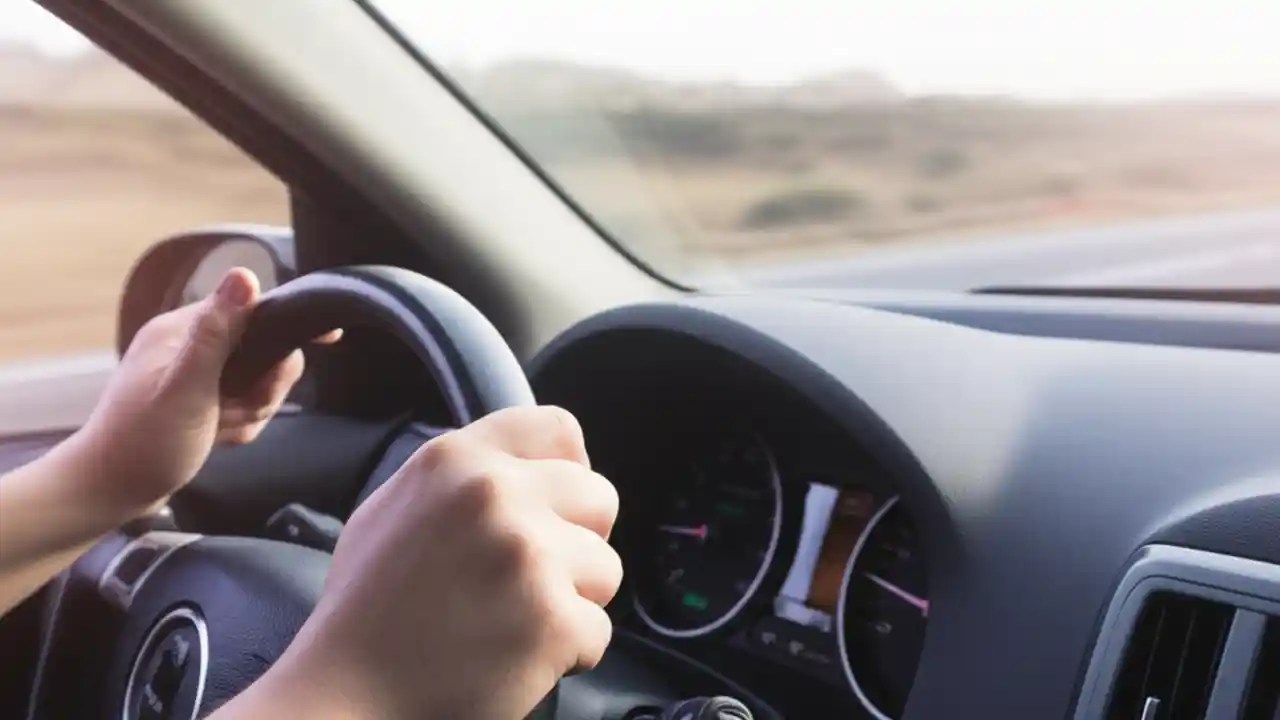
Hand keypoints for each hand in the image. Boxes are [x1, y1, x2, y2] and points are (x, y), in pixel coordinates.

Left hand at [73, 268, 332, 519]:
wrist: (110, 492)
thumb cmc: (145, 443)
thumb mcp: (186, 388)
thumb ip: (217, 334)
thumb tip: (245, 274)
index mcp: (182, 329)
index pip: (251, 309)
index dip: (287, 326)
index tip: (330, 337)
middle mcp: (189, 344)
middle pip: (262, 351)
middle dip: (263, 387)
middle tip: (236, 412)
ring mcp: (194, 373)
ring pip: (257, 381)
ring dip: (250, 409)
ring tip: (221, 429)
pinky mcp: (199, 399)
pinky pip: (243, 403)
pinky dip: (239, 423)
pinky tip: (218, 438)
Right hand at [254, 406, 621, 719]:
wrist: (345, 694)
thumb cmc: (368, 609)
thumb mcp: (395, 506)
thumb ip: (462, 476)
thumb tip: (524, 466)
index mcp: (456, 459)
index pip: (559, 429)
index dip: (572, 469)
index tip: (561, 506)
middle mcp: (495, 494)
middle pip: (600, 497)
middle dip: (580, 541)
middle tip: (535, 578)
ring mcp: (528, 554)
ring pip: (608, 568)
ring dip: (575, 601)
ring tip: (517, 620)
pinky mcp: (551, 618)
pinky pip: (599, 630)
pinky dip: (568, 654)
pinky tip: (516, 657)